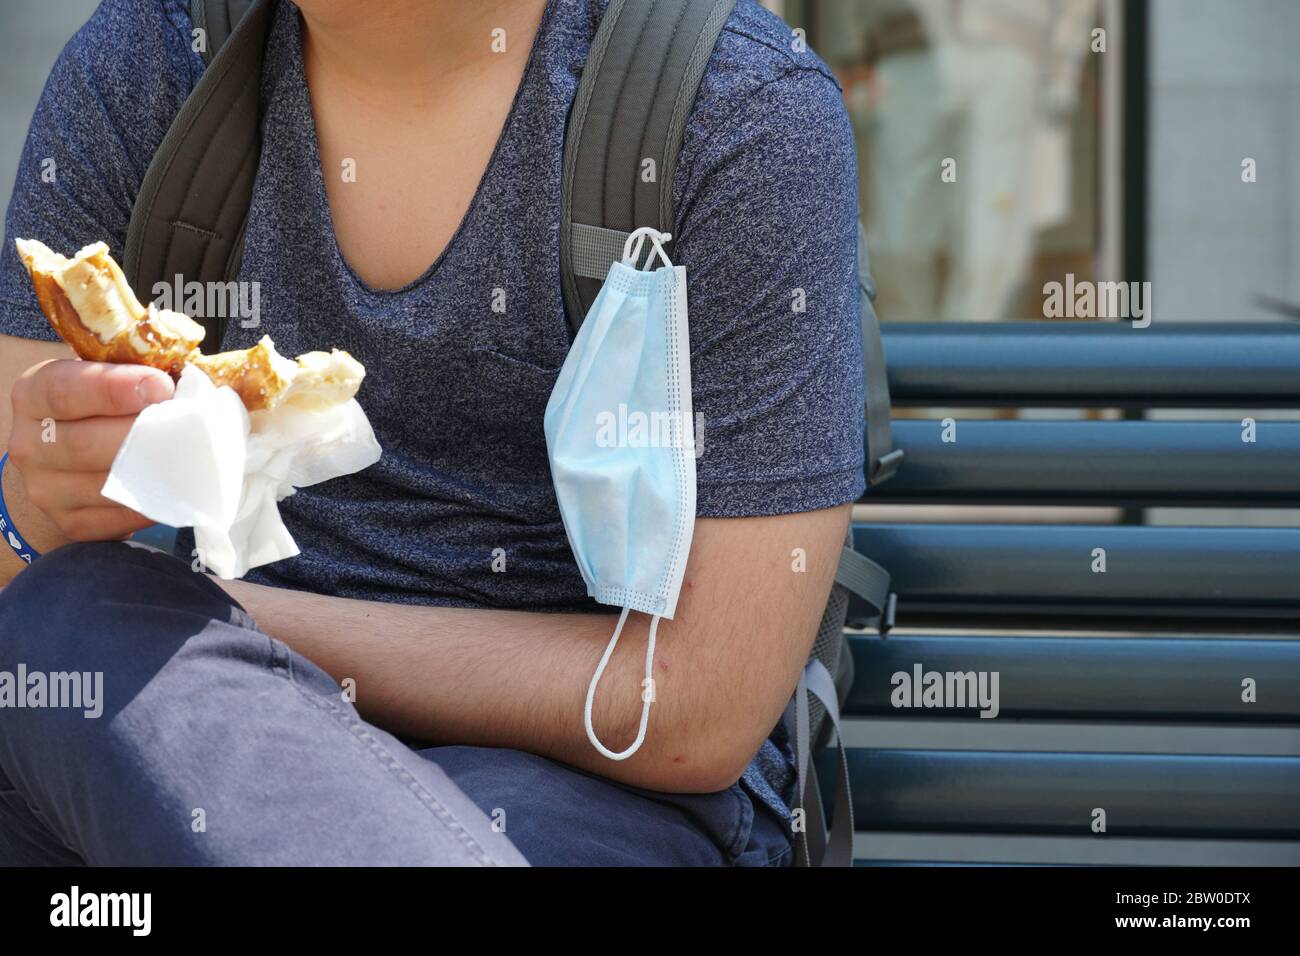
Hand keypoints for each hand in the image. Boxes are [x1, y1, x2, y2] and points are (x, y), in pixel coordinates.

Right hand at [7, 359, 173, 540]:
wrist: (69, 462)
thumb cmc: (103, 408)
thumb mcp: (107, 378)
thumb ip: (136, 374)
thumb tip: (188, 382)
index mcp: (33, 394)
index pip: (64, 391)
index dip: (114, 388)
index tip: (161, 387)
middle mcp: (29, 444)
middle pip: (86, 443)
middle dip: (144, 434)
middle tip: (189, 425)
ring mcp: (45, 489)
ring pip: (107, 484)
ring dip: (157, 470)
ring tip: (192, 455)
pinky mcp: (72, 524)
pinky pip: (122, 516)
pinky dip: (156, 501)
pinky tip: (179, 485)